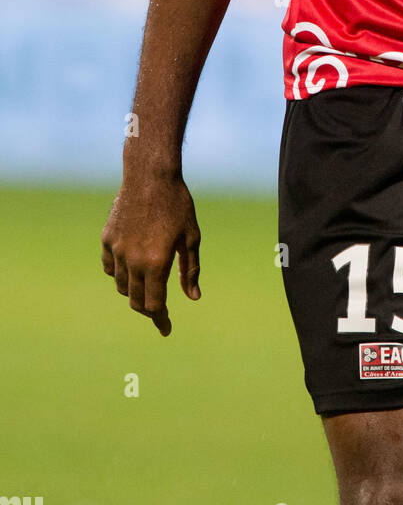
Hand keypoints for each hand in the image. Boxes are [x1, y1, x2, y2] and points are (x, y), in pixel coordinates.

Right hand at [101, 177, 200, 334]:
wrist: (150, 175)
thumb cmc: (177, 204)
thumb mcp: (191, 237)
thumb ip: (190, 270)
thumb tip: (193, 297)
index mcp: (156, 263)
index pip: (155, 305)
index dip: (161, 320)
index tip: (166, 329)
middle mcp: (133, 260)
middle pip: (136, 300)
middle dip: (148, 310)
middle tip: (159, 311)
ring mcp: (116, 250)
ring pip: (120, 285)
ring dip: (133, 292)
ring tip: (146, 286)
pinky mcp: (106, 239)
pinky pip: (108, 267)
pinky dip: (118, 273)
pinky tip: (129, 268)